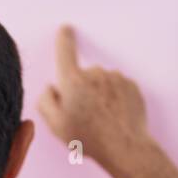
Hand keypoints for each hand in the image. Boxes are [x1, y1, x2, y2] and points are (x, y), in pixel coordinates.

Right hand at [36, 26, 149, 171]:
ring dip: (98, 96)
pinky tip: (113, 118)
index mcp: (73, 81)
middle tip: (82, 117)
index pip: (65, 50)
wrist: (125, 146)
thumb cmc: (89, 138)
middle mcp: (95, 74)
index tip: (65, 30)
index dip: (63, 39)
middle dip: (80, 90)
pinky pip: (116, 89)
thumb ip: (45, 102)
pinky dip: (113, 100)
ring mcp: (115, 78)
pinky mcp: (131, 85)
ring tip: (100, 121)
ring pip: (100, 83)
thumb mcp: (55, 125)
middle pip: (82, 76)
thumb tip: (50, 87)